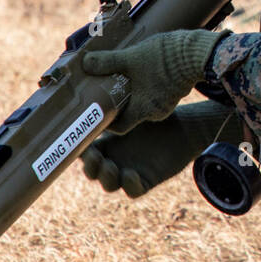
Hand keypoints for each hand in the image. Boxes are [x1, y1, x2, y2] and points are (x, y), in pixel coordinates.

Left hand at [81, 29, 226, 133]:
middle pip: (131, 114)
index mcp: (143, 110)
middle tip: (104, 90)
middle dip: (118, 103)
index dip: (106, 121)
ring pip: (143, 102)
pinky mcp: (175, 91)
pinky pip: (155, 93)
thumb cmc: (165, 58)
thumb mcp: (131, 58)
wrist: (198, 52)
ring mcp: (167, 102)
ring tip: (121, 77)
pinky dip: (146, 86)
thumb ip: (107, 62)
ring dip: (133, 93)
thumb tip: (85, 63)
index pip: (119, 127)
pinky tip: (141, 72)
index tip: (96, 111)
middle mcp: (156, 112)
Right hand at [81, 100, 239, 197]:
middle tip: (94, 156)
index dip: (77, 151)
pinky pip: (134, 190)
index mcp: (108, 142)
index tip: (75, 143)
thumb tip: (96, 71)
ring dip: (106, 177)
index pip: (84, 152)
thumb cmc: (158, 113)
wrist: (185, 127)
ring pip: (109, 184)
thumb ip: (116, 97)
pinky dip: (130, 185)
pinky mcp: (146, 180)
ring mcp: (129, 171)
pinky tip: (130, 174)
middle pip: (93, 172)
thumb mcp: (135, 105)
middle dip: (90, 167)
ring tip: (110, 165)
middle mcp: (116, 159)